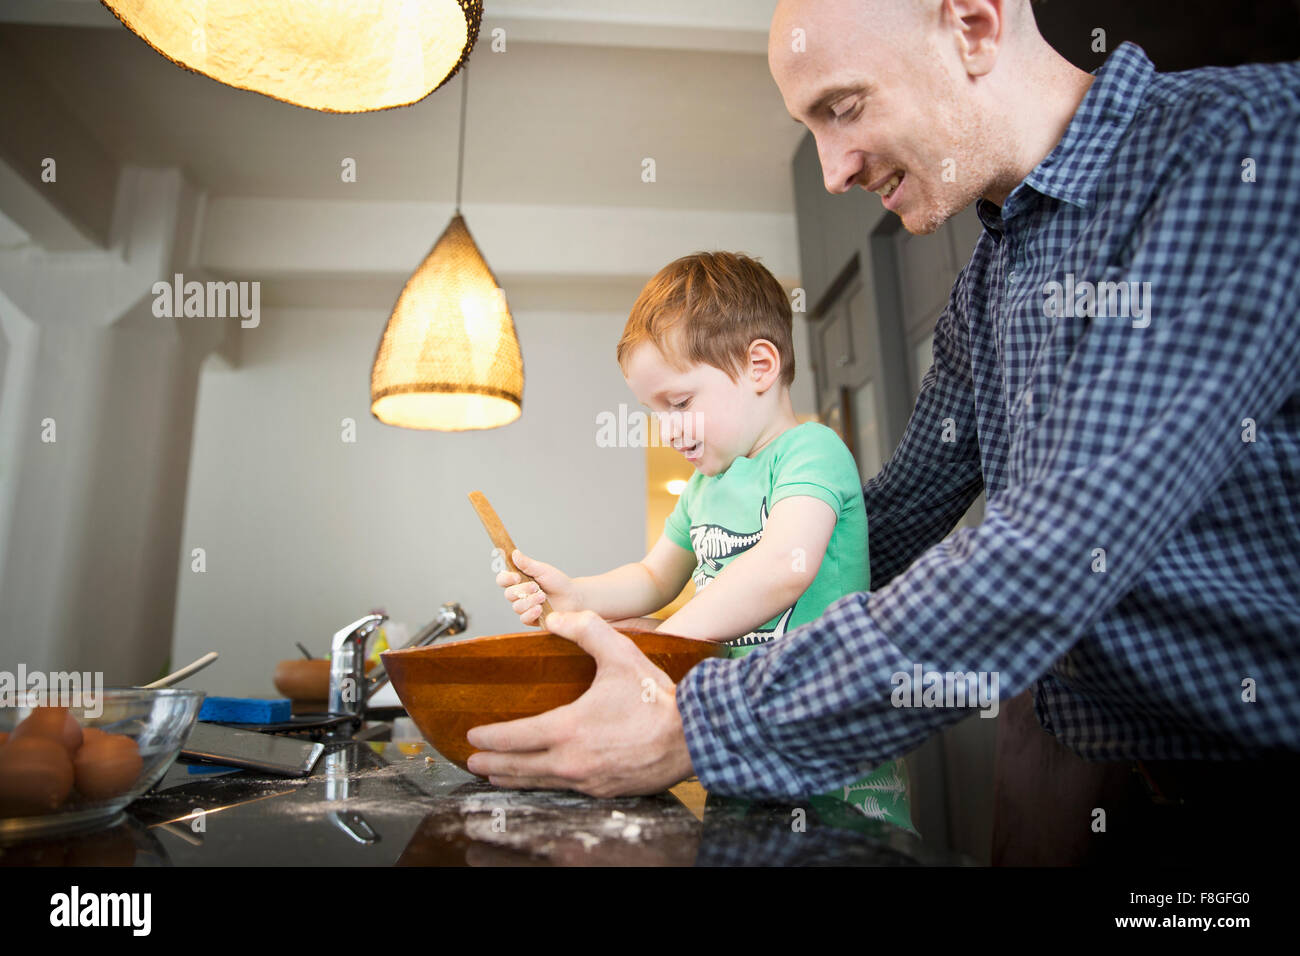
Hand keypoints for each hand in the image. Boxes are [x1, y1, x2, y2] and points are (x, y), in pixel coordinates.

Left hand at [465, 610, 695, 796]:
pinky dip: (541, 785)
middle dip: (491, 764)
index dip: (490, 737)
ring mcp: (587, 780)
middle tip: (472, 761)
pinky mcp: (603, 790)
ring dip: (512, 778)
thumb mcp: (620, 653)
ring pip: (538, 782)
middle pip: (518, 767)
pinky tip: (540, 780)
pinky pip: (562, 789)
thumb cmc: (656, 698)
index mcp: (569, 728)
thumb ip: (586, 629)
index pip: (515, 737)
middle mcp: (572, 760)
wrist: (693, 736)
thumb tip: (556, 619)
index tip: (473, 734)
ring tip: (494, 776)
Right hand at [495, 549, 582, 627]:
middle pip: (508, 594)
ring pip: (516, 607)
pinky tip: (540, 608)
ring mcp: (524, 607)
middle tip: (536, 587)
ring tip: (543, 596)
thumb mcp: (542, 570)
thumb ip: (527, 564)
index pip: (503, 580)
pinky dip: (531, 613)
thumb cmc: (557, 582)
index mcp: (519, 580)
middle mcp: (519, 594)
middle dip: (522, 590)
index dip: (506, 578)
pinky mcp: (531, 619)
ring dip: (530, 601)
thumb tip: (514, 553)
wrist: (572, 596)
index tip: (516, 577)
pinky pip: (523, 619)